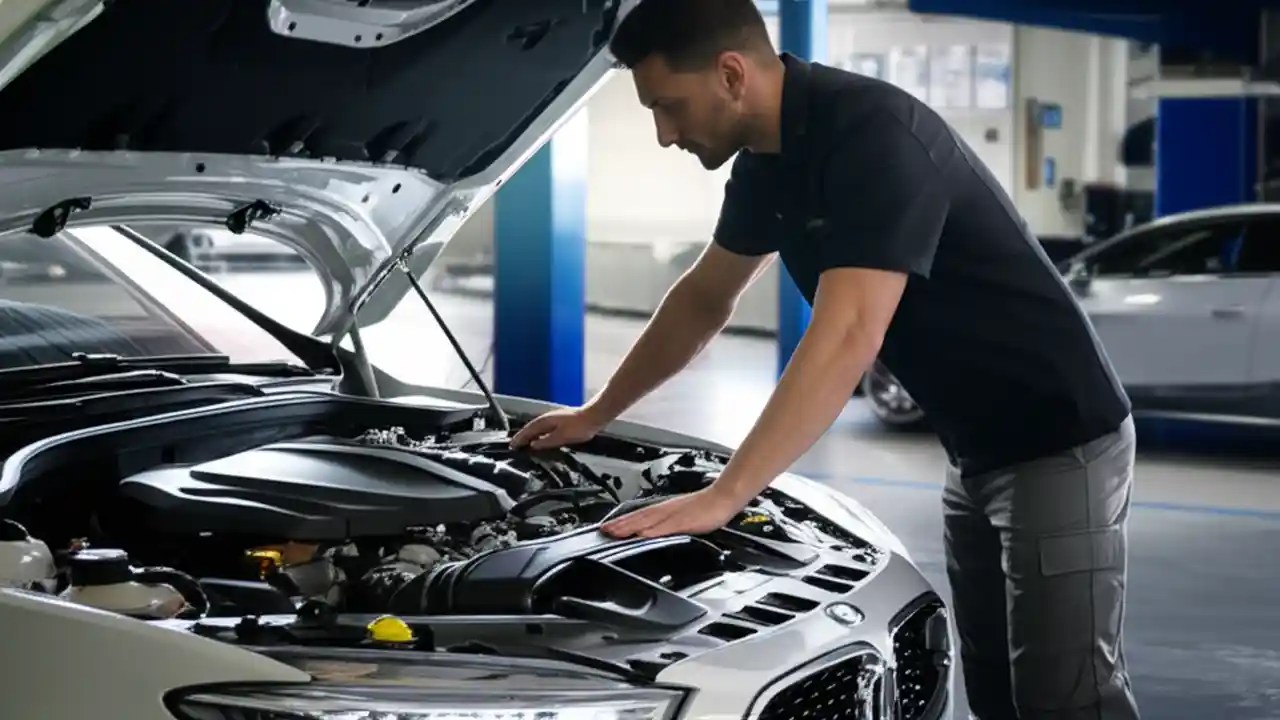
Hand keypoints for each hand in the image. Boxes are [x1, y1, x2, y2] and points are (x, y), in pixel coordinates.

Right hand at [509, 405, 607, 449]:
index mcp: (544, 421)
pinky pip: (543, 430)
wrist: (594, 417)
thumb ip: (546, 441)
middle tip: (514, 448)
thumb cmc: (578, 427)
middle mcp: (546, 419)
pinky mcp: (559, 422)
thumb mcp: (561, 437)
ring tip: (524, 446)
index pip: (527, 431)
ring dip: (529, 437)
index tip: (511, 446)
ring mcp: (553, 420)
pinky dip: (538, 436)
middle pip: (530, 429)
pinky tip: (540, 442)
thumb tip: (532, 445)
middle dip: (522, 438)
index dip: (519, 439)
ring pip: (536, 429)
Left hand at [601, 485, 747, 538]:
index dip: (622, 521)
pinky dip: (652, 531)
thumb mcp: (684, 515)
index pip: (639, 516)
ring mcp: (674, 515)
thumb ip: (668, 523)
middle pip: (638, 517)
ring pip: (647, 521)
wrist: (723, 498)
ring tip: (615, 532)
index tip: (606, 527)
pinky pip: (666, 527)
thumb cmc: (706, 507)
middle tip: (603, 531)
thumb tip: (652, 531)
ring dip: (630, 526)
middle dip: (620, 525)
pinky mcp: (685, 521)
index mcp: (665, 509)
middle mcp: (666, 510)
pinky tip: (642, 534)